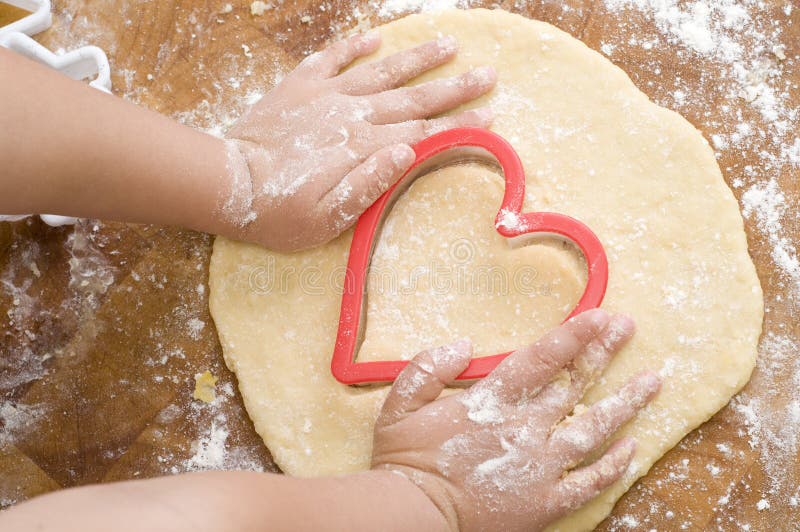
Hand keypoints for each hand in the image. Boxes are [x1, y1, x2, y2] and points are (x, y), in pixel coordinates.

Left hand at [219, 32, 495, 250]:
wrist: (227, 182)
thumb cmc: (278, 212)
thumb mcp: (327, 218)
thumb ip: (368, 185)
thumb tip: (407, 153)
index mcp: (363, 148)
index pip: (422, 132)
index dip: (457, 124)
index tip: (489, 114)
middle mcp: (352, 115)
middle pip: (413, 97)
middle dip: (454, 87)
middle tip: (488, 73)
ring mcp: (326, 96)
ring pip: (382, 71)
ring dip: (417, 57)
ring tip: (449, 42)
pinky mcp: (301, 85)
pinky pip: (333, 57)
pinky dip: (355, 46)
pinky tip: (377, 37)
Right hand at [371, 309, 661, 531]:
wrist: (413, 516)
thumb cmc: (405, 460)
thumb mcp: (400, 404)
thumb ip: (429, 368)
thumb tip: (464, 346)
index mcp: (492, 402)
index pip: (542, 359)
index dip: (574, 335)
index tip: (601, 315)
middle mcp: (525, 429)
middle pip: (575, 385)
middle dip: (604, 353)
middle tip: (628, 328)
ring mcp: (541, 467)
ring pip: (595, 430)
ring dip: (626, 404)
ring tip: (653, 382)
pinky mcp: (547, 501)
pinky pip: (591, 481)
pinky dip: (614, 464)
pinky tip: (633, 447)